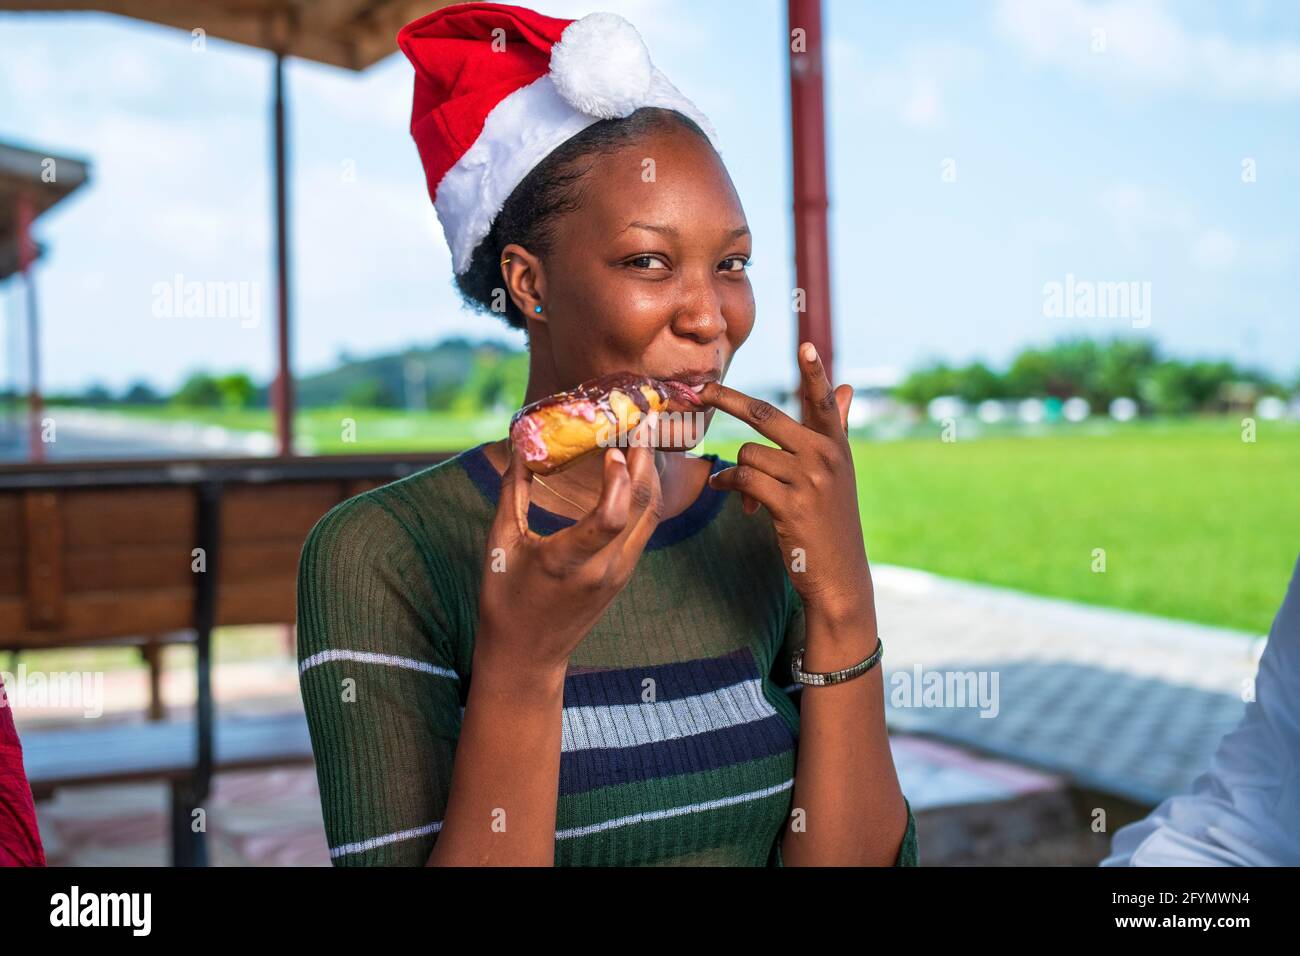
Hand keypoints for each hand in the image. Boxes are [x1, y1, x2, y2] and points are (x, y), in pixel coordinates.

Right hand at [475, 414, 663, 680]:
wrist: (528, 656)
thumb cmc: (505, 598)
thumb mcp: (501, 543)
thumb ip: (512, 491)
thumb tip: (521, 444)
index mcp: (568, 561)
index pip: (610, 516)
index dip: (618, 477)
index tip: (612, 446)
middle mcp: (603, 568)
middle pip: (642, 506)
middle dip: (645, 458)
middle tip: (641, 419)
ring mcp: (620, 573)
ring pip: (650, 515)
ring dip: (650, 473)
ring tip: (642, 436)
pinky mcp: (625, 574)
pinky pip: (644, 527)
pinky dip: (644, 494)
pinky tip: (635, 470)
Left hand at [699, 343, 871, 618]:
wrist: (838, 574)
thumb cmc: (832, 518)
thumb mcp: (839, 470)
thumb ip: (837, 426)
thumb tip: (845, 386)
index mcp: (836, 445)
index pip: (821, 401)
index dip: (813, 372)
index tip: (804, 344)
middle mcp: (826, 457)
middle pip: (767, 416)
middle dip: (729, 401)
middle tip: (701, 392)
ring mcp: (809, 481)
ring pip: (750, 453)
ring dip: (736, 468)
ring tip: (735, 485)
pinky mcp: (790, 506)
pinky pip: (744, 480)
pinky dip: (729, 483)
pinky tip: (725, 489)